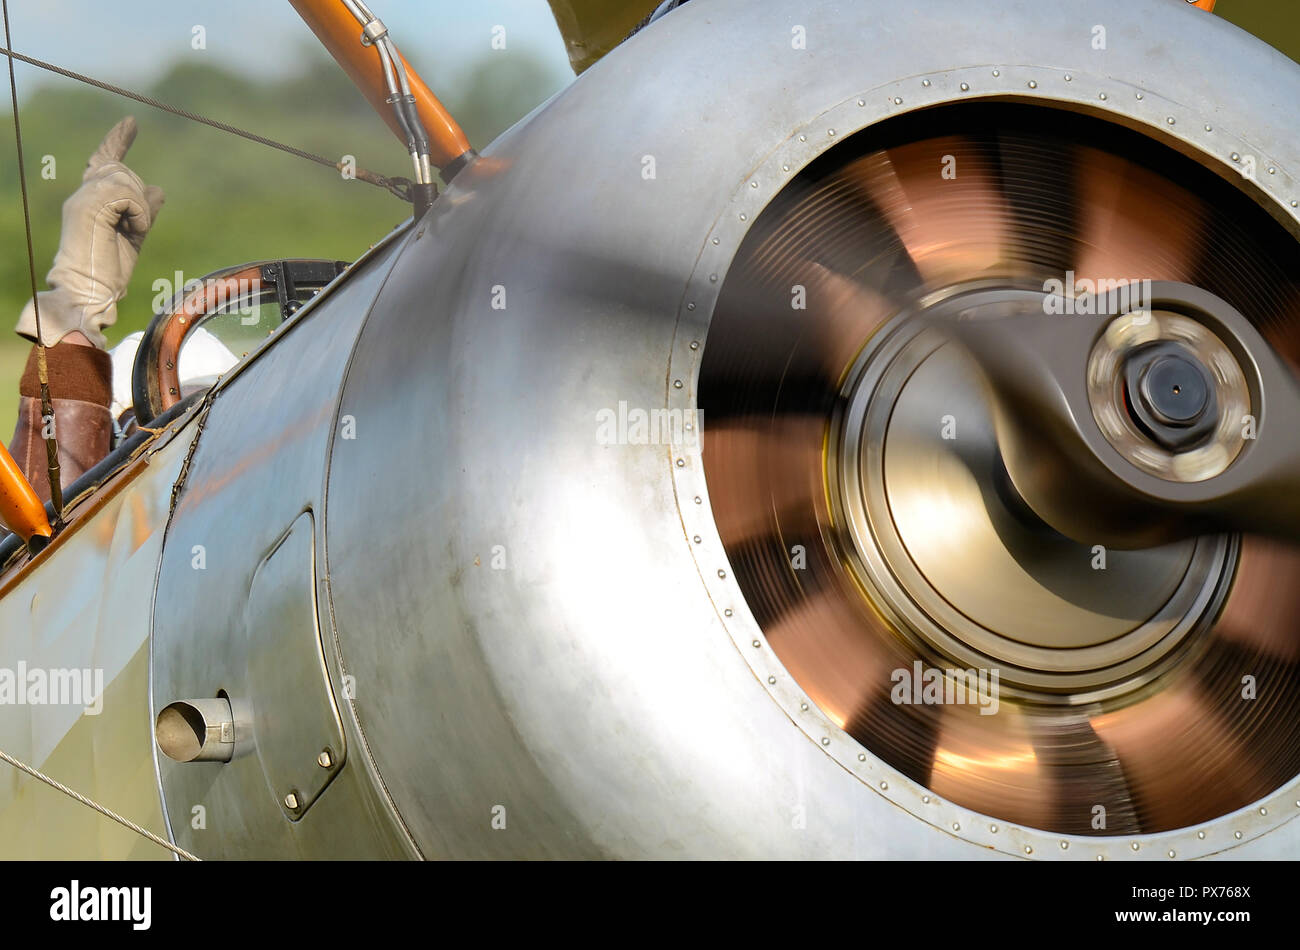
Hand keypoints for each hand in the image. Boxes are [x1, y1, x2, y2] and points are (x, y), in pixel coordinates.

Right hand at [15, 116, 164, 347]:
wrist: (90, 292)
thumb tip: (158, 189)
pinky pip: (128, 194)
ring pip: (126, 180)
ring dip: (140, 208)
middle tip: (134, 227)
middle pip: (123, 170)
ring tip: (131, 231)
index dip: (117, 141)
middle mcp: (83, 193)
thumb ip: (143, 211)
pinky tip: (131, 231)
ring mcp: (83, 197)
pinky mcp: (89, 206)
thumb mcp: (134, 236)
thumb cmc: (109, 271)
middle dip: (139, 196)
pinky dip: (138, 214)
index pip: (104, 161)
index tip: (131, 123)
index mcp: (90, 199)